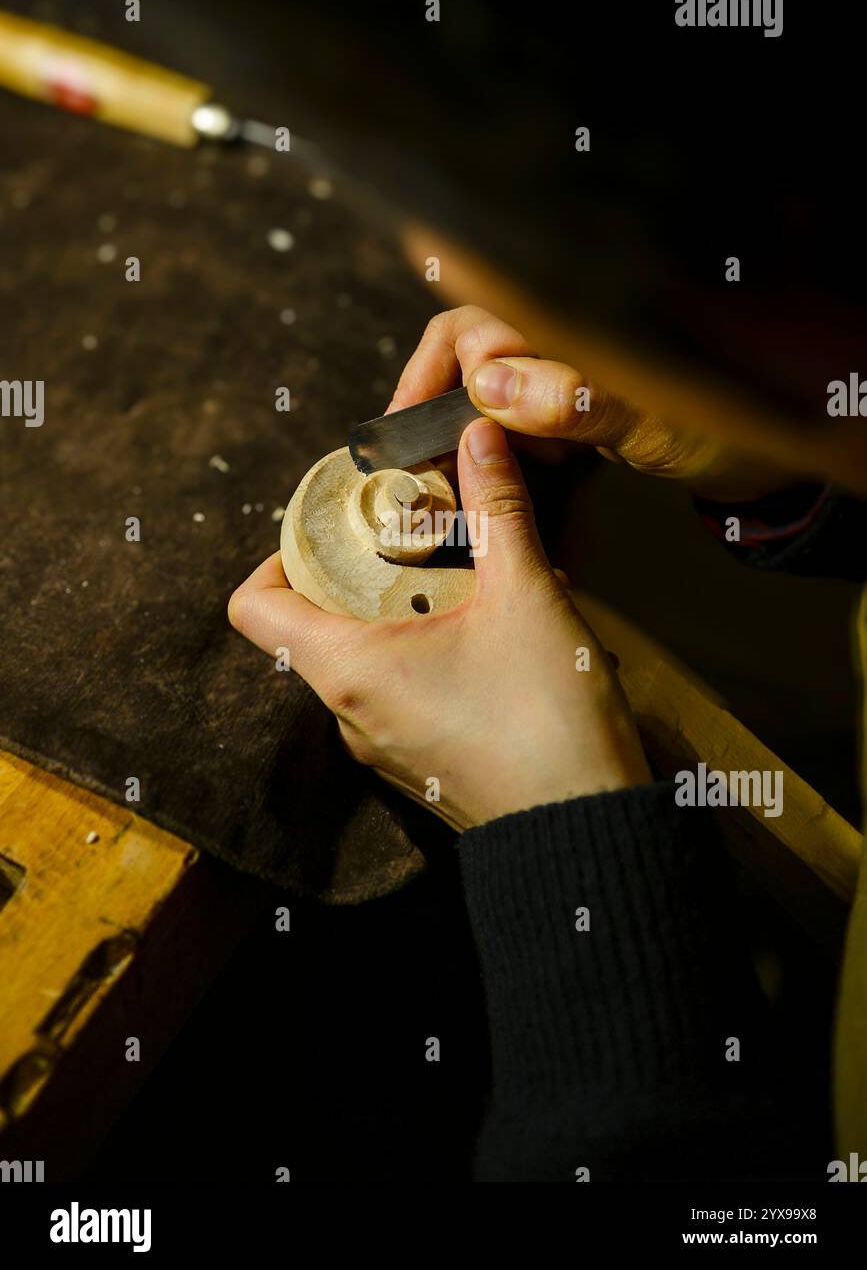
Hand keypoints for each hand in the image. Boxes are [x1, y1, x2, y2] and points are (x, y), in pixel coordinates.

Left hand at [228, 420, 649, 829]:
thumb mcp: (526, 598)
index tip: (339, 522)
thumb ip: (497, 510)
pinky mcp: (421, 761)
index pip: (252, 605)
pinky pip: (403, 688)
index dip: (279, 551)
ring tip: (473, 579)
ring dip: (407, 607)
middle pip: (315, 620)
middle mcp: (348, 712)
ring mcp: (382, 744)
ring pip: (366, 654)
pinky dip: (430, 649)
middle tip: (421, 531)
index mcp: (347, 669)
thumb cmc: (548, 722)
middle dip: (365, 566)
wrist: (591, 834)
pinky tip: (495, 632)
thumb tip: (476, 435)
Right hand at [389, 306, 798, 501]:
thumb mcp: (653, 416)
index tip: (407, 432)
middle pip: (467, 366)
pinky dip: (507, 466)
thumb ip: (575, 397)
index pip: (469, 330)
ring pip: (486, 402)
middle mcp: (559, 344)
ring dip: (470, 449)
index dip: (430, 377)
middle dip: (441, 420)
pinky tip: (511, 499)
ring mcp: (565, 379)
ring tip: (464, 498)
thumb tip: (488, 384)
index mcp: (571, 325)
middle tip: (429, 478)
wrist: (767, 466)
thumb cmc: (727, 428)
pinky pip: (518, 432)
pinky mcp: (575, 414)